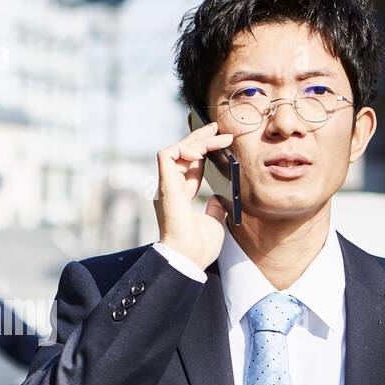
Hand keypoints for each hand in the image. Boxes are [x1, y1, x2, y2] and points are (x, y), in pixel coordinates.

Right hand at [154, 121, 233, 269]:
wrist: (188, 257)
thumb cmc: (199, 247)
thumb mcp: (214, 223)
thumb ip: (215, 209)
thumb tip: (219, 199)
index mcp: (181, 198)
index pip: (189, 167)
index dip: (203, 152)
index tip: (220, 141)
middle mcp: (171, 189)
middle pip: (183, 155)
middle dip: (200, 138)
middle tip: (218, 127)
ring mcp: (166, 186)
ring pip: (175, 150)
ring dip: (196, 140)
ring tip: (217, 137)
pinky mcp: (165, 184)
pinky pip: (166, 154)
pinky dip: (182, 148)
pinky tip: (199, 151)